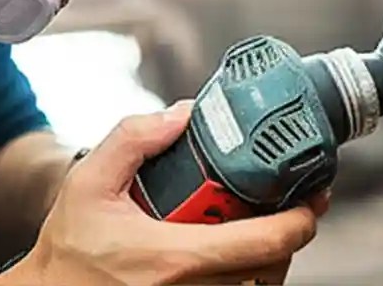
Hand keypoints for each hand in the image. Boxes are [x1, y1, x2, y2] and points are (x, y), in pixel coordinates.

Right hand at [0, 103, 325, 285]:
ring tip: (265, 224)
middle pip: (273, 265)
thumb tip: (182, 113)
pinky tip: (238, 249)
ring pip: (260, 284)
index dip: (301, 219)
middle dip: (289, 231)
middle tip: (292, 201)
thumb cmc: (68, 248)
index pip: (266, 243)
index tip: (313, 196)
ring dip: (270, 255)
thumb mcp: (88, 182)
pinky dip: (248, 273)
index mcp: (175, 257)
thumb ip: (133, 139)